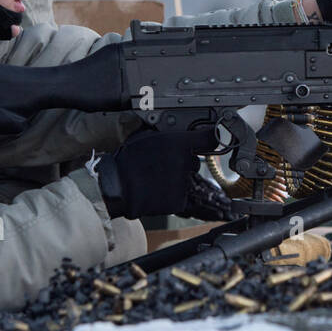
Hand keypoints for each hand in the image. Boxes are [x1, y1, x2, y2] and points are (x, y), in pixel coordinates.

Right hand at [96, 128, 232, 220]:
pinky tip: (156, 191)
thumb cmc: (128, 160)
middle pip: (194, 162)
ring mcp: (183, 182)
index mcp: (179, 143)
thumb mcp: (147, 136)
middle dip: (183, 163)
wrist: (117, 187)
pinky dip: (171, 196)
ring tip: (154, 179)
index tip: (214, 140)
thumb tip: (179, 130)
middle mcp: (185, 162)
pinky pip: (181, 197)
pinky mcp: (179, 201)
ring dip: (176, 180)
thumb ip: (168, 133)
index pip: (209, 139)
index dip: (211, 140)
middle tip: (162, 165)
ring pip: (186, 180)